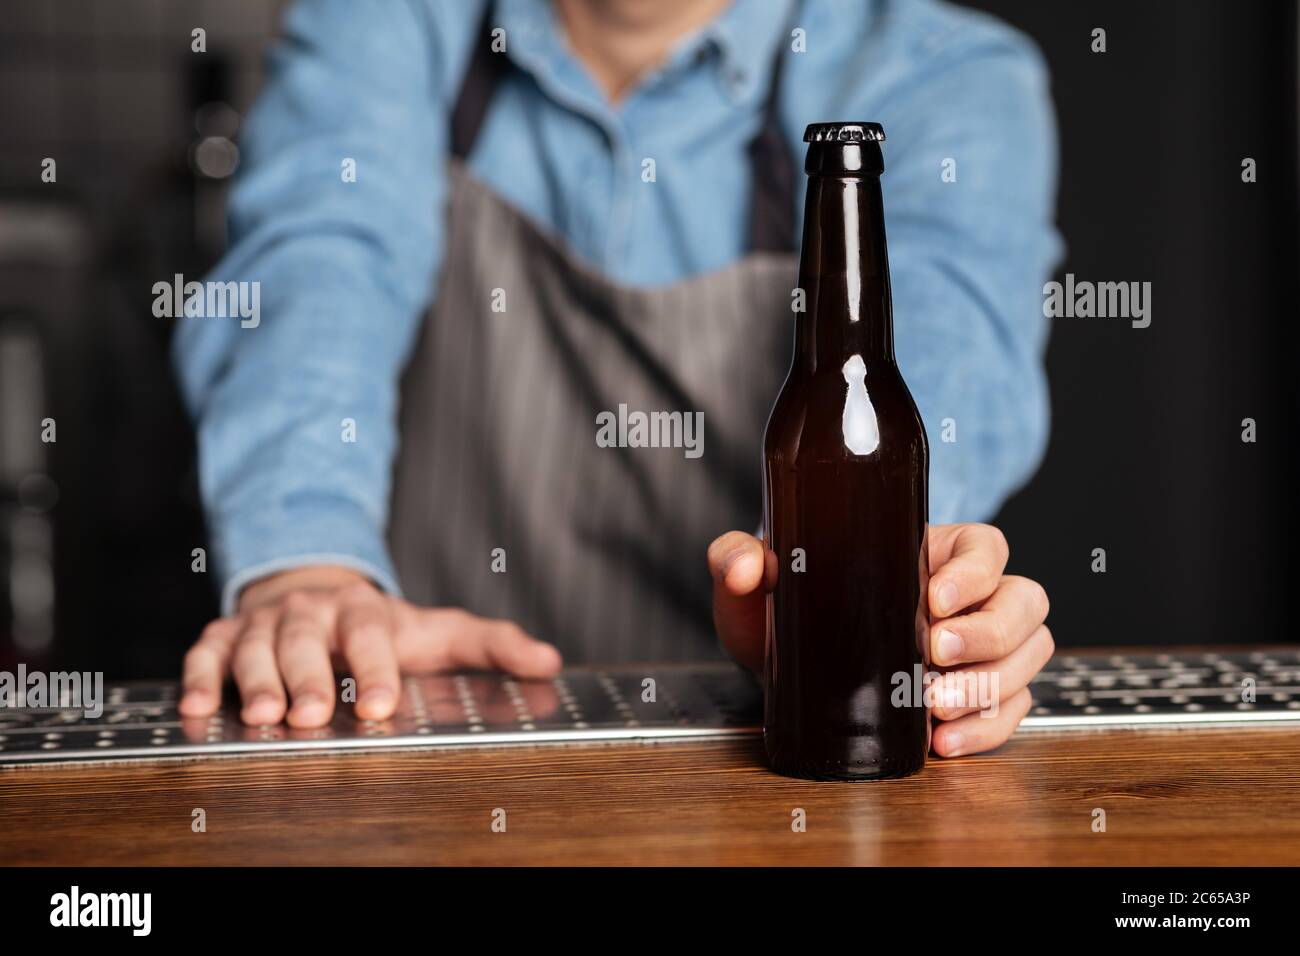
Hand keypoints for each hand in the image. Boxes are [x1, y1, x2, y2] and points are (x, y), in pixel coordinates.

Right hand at [179, 565, 562, 726]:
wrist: (318, 594)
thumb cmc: (382, 628)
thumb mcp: (439, 631)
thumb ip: (492, 645)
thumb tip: (548, 663)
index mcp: (366, 612)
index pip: (371, 635)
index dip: (376, 669)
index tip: (381, 704)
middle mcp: (312, 613)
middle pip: (306, 642)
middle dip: (307, 678)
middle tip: (309, 715)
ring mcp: (265, 623)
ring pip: (255, 647)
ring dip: (254, 681)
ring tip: (260, 717)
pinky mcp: (223, 635)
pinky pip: (205, 653)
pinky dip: (198, 677)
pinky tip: (197, 708)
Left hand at [707, 523, 1052, 757]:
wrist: (783, 667)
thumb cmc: (782, 610)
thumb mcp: (755, 581)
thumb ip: (736, 558)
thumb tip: (744, 567)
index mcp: (930, 552)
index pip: (984, 547)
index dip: (974, 572)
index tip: (933, 600)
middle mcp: (968, 597)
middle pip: (1024, 602)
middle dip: (988, 633)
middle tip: (934, 654)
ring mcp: (979, 650)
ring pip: (1030, 654)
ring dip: (993, 684)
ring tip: (936, 705)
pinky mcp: (977, 698)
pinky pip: (1012, 711)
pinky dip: (986, 730)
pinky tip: (943, 742)